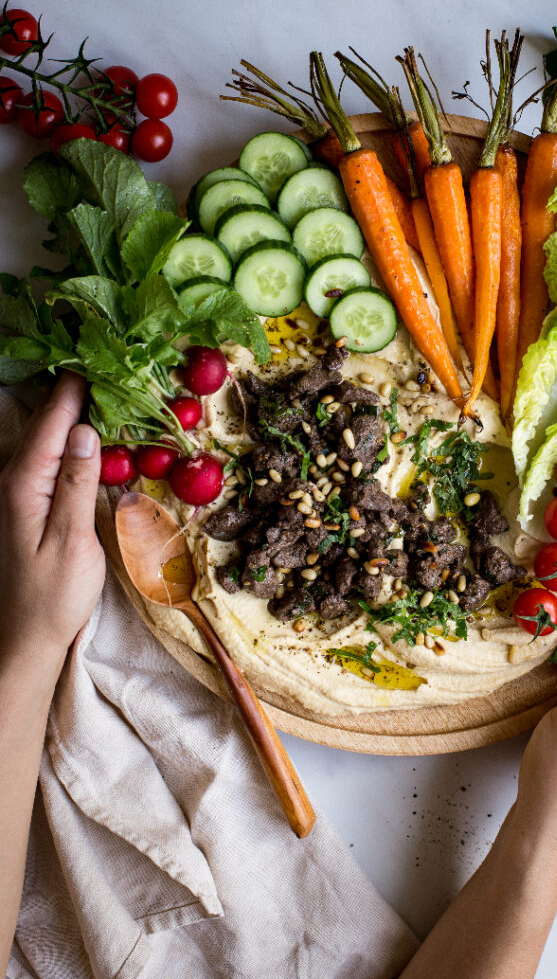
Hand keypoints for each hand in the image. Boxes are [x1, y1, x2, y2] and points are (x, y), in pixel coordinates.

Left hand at [0, 372, 104, 672]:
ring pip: (50, 434)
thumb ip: (76, 483)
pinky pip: (53, 454)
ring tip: (108, 381)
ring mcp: (22, 490)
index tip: (100, 349)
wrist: (25, 637)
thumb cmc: (51, 597)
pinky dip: (73, 435)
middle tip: (111, 356)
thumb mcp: (71, 540)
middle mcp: (16, 479)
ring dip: (77, 408)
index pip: (52, 420)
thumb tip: (85, 430)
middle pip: (48, 420)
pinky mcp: (32, 502)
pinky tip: (95, 429)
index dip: (76, 384)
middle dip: (77, 387)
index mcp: (24, 483)